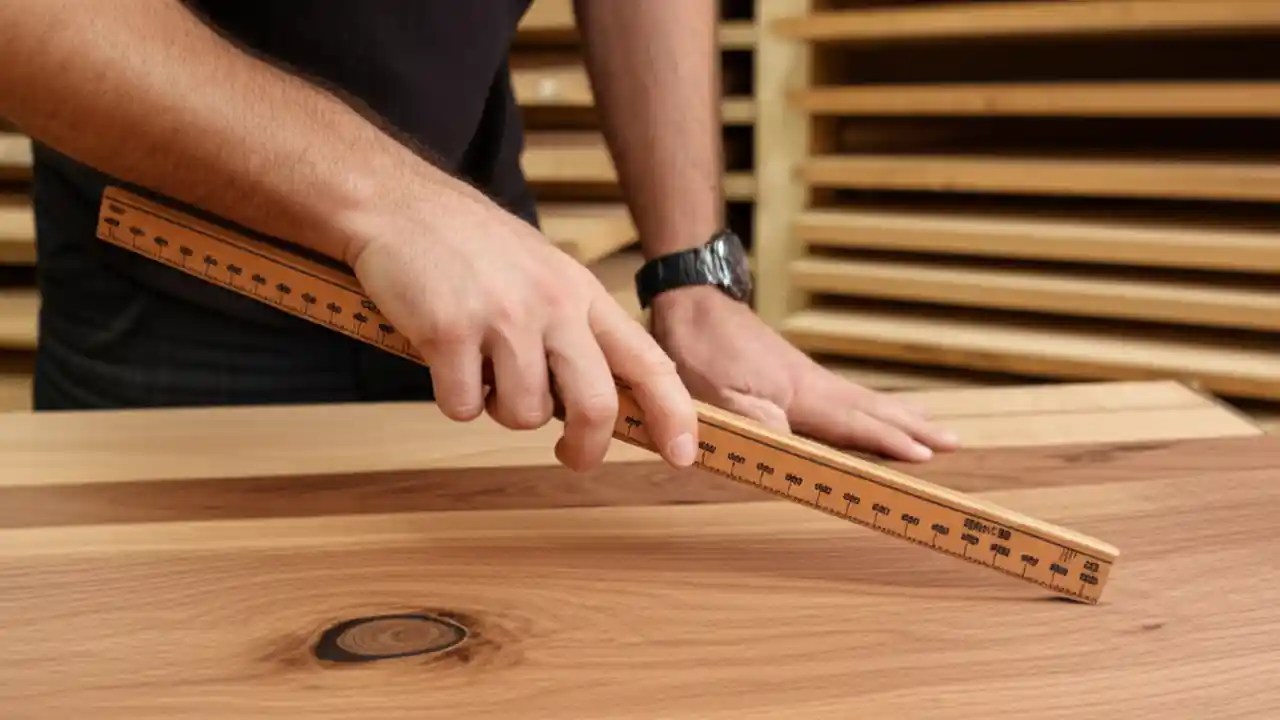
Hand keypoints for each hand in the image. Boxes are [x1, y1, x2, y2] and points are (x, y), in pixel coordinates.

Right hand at [345, 183, 697, 471]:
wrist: (399, 205)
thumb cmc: (471, 247)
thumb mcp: (545, 274)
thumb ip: (575, 331)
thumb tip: (598, 407)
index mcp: (582, 294)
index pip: (647, 361)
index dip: (673, 413)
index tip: (685, 453)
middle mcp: (552, 305)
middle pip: (595, 405)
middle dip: (586, 447)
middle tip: (570, 457)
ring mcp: (502, 318)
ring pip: (524, 414)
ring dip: (500, 410)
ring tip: (479, 369)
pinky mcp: (450, 331)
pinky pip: (463, 407)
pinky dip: (452, 399)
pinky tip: (442, 359)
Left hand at [650, 287, 959, 461]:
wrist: (693, 301)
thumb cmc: (700, 349)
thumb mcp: (715, 391)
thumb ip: (754, 417)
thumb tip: (793, 444)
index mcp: (797, 394)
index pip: (852, 423)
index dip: (888, 442)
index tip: (927, 456)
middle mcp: (811, 384)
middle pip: (870, 410)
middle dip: (911, 428)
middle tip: (954, 442)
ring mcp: (805, 376)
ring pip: (862, 399)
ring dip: (898, 415)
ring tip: (931, 425)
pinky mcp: (793, 372)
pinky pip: (845, 393)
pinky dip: (870, 404)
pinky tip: (873, 408)